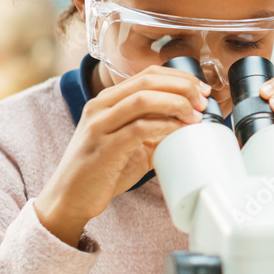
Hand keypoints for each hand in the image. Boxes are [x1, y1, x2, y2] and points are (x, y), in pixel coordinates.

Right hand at [35, 65, 209, 245]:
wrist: (69, 198)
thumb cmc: (102, 171)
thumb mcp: (132, 144)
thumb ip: (155, 131)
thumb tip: (190, 125)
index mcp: (108, 100)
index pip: (148, 74)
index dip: (179, 77)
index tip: (202, 89)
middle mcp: (101, 106)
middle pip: (148, 81)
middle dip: (182, 87)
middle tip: (204, 101)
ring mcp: (99, 125)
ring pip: (143, 99)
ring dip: (176, 104)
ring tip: (195, 117)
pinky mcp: (103, 147)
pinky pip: (139, 128)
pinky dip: (165, 127)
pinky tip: (179, 132)